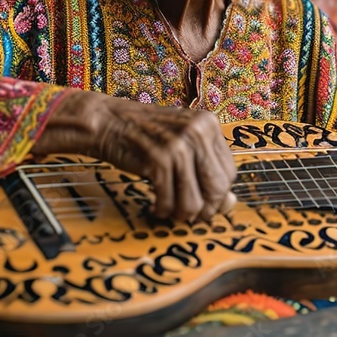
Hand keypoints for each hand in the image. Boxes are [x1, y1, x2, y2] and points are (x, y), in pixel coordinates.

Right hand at [34, 90, 236, 221]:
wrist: (108, 121)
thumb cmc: (145, 136)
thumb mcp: (181, 144)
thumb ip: (205, 169)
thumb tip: (229, 204)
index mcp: (209, 124)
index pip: (229, 172)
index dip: (218, 195)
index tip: (203, 203)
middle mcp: (198, 131)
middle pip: (217, 188)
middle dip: (204, 208)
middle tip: (187, 214)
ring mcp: (179, 144)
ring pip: (194, 200)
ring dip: (181, 214)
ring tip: (169, 211)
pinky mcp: (159, 158)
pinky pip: (169, 200)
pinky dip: (162, 209)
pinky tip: (155, 205)